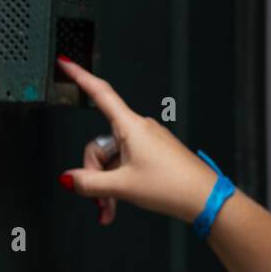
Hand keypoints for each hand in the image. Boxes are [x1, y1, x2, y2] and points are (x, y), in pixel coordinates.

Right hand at [55, 56, 218, 225]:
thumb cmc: (172, 185)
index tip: (67, 63)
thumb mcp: (122, 186)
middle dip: (95, 173)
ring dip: (107, 185)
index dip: (81, 77)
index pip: (100, 94)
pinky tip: (118, 203)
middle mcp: (139, 129)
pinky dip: (119, 183)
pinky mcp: (154, 153)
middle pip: (100, 144)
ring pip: (113, 159)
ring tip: (110, 208)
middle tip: (100, 200)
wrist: (204, 197)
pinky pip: (126, 164)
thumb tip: (68, 178)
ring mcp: (147, 141)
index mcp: (130, 126)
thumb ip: (89, 182)